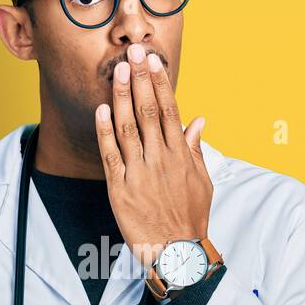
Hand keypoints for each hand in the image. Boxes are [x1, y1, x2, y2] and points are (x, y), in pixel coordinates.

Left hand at [94, 41, 208, 270]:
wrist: (177, 251)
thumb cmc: (190, 216)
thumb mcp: (202, 181)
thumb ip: (195, 148)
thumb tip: (197, 120)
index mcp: (181, 155)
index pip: (169, 110)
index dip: (159, 83)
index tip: (152, 61)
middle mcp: (160, 160)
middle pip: (147, 111)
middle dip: (139, 79)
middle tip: (132, 52)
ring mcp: (139, 173)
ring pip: (128, 127)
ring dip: (121, 96)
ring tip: (117, 71)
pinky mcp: (120, 189)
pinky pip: (110, 155)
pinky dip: (105, 132)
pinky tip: (101, 110)